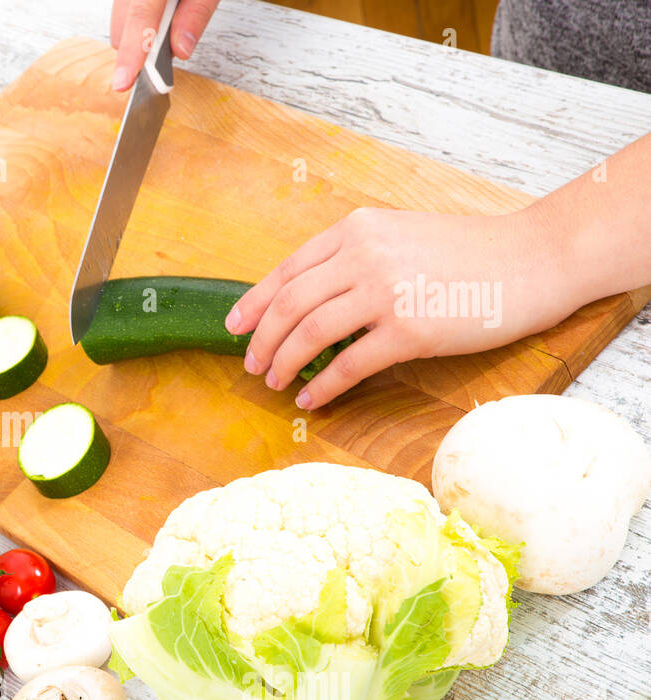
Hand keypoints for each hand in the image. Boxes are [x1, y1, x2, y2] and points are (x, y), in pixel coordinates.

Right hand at [110, 0, 220, 90]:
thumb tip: (180, 50)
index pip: (140, 15)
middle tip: (167, 53)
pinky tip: (162, 13)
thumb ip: (197, 12)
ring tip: (171, 20)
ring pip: (121, 16)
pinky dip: (142, 18)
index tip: (124, 81)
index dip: (132, 51)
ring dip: (142, 31)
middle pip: (123, 22)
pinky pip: (125, 6)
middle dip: (140, 46)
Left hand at [227, 206, 576, 408]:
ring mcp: (385, 293)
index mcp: (357, 231)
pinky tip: (312, 398)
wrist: (533, 258)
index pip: (287, 271)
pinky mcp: (409, 331)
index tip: (234, 327)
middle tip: (251, 365)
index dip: (253, 303)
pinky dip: (322, 386)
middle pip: (289, 305)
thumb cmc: (469, 253)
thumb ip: (355, 259)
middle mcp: (364, 256)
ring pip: (309, 335)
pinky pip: (348, 366)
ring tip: (275, 384)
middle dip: (262, 341)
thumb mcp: (400, 237)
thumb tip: (310, 299)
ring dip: (283, 364)